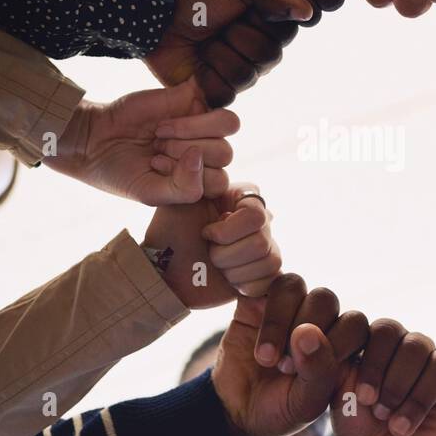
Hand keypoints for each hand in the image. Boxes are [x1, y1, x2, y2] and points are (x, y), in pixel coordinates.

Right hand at [55, 80, 237, 203]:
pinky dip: (192, 116)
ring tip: (160, 134)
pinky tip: (164, 123)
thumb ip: (184, 189)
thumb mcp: (151, 193)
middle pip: (225, 153)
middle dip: (185, 154)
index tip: (155, 170)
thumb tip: (199, 157)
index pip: (220, 181)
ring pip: (228, 126)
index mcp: (199, 178)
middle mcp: (204, 150)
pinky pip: (216, 100)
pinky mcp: (192, 97)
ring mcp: (200, 122)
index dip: (190, 178)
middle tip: (155, 150)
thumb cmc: (122, 172)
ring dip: (191, 131)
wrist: (94, 140)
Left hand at [144, 182, 280, 308]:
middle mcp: (259, 219)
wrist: (165, 274)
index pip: (254, 213)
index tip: (204, 232)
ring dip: (232, 269)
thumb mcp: (177, 203)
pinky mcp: (264, 272)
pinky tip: (228, 279)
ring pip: (268, 259)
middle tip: (208, 251)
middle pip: (262, 240)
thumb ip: (188, 177)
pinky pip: (271, 278)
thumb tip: (196, 151)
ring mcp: (263, 245)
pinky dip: (245, 284)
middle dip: (226, 253)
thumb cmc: (170, 235)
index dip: (227, 231)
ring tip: (215, 264)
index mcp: (241, 198)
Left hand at [145, 0, 298, 106]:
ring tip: (203, 44)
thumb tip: (309, 11)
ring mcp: (238, 74)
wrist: (158, 19)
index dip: (259, 23)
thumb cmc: (197, 1)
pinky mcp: (216, 93)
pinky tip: (197, 64)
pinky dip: (206, 77)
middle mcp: (257, 54)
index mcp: (267, 29)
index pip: (283, 35)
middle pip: (268, 57)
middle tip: (217, 28)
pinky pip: (225, 94)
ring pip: (247, 76)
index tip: (241, 9)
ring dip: (219, 55)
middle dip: (237, 37)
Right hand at [213, 275, 368, 435]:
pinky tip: (255, 337)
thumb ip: (318, 371)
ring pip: (295, 285)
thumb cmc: (280, 410)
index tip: (316, 378)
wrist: (237, 414)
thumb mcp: (306, 402)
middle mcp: (316, 318)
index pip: (355, 323)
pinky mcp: (254, 300)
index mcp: (340, 342)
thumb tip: (308, 331)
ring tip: (268, 358)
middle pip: (325, 299)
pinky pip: (262, 282)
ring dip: (281, 320)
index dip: (341, 343)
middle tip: (285, 369)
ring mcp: (285, 306)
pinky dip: (262, 306)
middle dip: (308, 332)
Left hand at [331, 323, 435, 435]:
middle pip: (400, 334)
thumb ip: (320, 358)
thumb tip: (303, 330)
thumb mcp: (331, 390)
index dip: (368, 359)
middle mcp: (404, 344)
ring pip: (424, 348)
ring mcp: (430, 361)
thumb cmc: (354, 425)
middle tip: (371, 406)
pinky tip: (406, 425)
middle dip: (385, 373)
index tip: (356, 396)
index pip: (375, 325)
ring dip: (403, 387)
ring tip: (388, 421)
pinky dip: (424, 396)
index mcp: (374, 339)